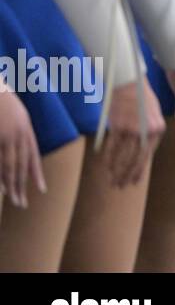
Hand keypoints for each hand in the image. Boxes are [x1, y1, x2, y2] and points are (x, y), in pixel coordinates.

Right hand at [0, 90, 43, 207]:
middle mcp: (18, 135)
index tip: (42, 189)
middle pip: (21, 165)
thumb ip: (20, 133)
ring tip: (12, 198)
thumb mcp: (17, 117)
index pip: (34, 156)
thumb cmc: (2, 100)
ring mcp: (5, 137)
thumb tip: (21, 150)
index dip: (37, 173)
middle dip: (22, 185)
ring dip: (10, 184)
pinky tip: (1, 185)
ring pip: (9, 165)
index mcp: (26, 129)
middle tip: (22, 203)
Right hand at [102, 79, 164, 187]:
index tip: (134, 182)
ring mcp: (132, 129)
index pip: (148, 156)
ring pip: (123, 156)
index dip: (139, 170)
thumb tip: (142, 152)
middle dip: (127, 175)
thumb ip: (149, 133)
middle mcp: (146, 132)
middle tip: (121, 186)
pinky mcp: (118, 126)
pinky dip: (108, 158)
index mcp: (158, 130)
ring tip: (112, 181)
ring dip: (116, 170)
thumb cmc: (142, 98)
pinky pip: (112, 147)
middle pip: (136, 159)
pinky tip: (105, 167)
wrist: (130, 83)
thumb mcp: (153, 116)